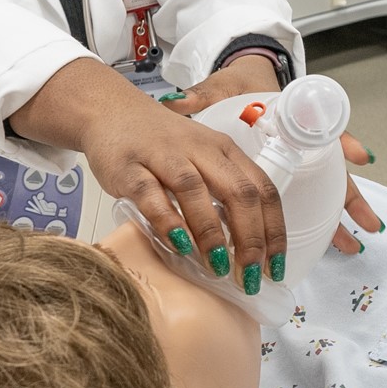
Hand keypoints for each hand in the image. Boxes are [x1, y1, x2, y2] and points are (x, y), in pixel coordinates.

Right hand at [81, 89, 289, 294]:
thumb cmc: (161, 144)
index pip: (263, 189)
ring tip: (218, 268)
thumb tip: (245, 247)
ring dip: (211, 233)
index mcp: (225, 150)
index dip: (274, 230)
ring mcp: (164, 156)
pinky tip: (178, 245)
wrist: (110, 111)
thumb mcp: (202, 159)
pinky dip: (167, 221)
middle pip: (238, 192)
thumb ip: (222, 193)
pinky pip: (151, 195)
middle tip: (250, 276)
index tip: (276, 266)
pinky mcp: (129, 167)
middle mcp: (200, 149)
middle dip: (250, 238)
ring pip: (196, 191)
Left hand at [159, 57, 383, 255]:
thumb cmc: (237, 85)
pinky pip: (311, 197)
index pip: (323, 128)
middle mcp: (302, 141)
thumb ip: (199, 97)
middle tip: (367, 226)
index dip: (343, 142)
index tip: (359, 157)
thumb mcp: (219, 88)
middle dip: (350, 198)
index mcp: (288, 117)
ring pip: (327, 189)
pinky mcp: (291, 170)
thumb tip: (176, 100)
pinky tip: (330, 242)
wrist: (240, 80)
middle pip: (332, 170)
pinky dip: (322, 220)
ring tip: (354, 246)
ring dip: (340, 217)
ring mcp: (299, 158)